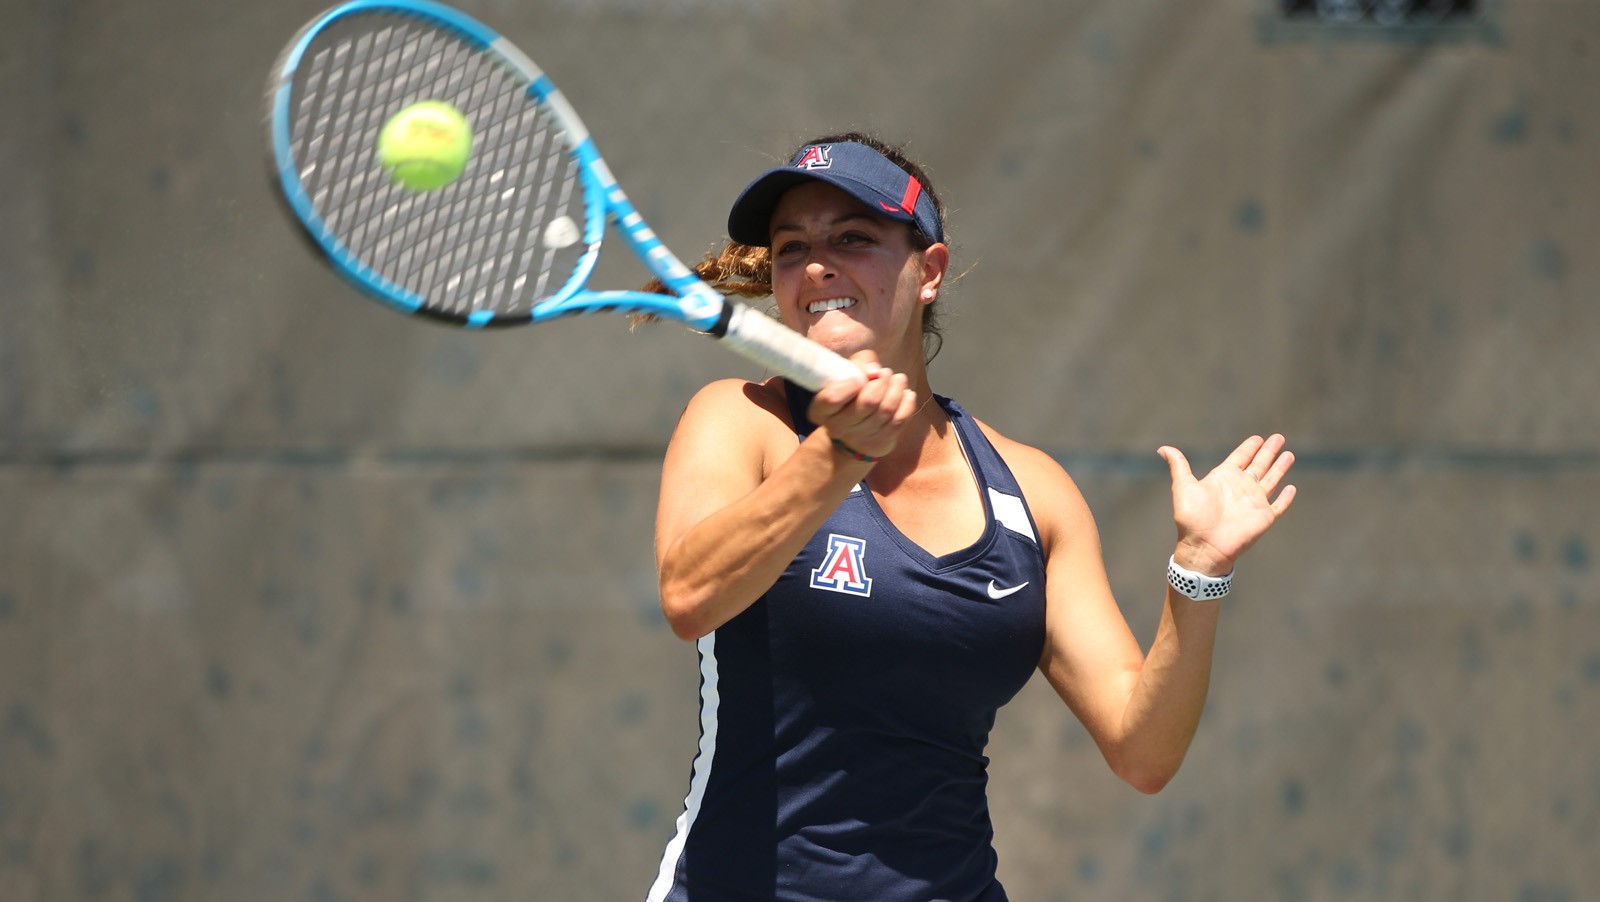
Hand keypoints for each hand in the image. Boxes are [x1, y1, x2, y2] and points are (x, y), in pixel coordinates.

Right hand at [807, 351, 919, 460]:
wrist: (852, 429)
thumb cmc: (849, 393)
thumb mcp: (845, 373)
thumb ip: (858, 364)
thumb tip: (875, 371)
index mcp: (821, 409)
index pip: (833, 398)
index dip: (852, 384)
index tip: (861, 377)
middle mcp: (837, 427)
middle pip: (868, 402)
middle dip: (883, 383)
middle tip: (886, 373)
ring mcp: (858, 438)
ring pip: (886, 410)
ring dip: (897, 390)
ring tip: (899, 379)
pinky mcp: (878, 443)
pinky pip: (899, 421)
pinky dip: (907, 404)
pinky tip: (907, 394)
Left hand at [1158, 434, 1296, 575]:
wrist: (1203, 547)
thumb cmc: (1191, 519)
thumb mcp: (1183, 487)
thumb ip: (1178, 466)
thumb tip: (1162, 448)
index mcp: (1224, 478)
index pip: (1240, 458)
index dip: (1249, 447)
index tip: (1258, 438)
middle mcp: (1240, 487)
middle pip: (1259, 464)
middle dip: (1269, 451)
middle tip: (1279, 437)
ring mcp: (1254, 502)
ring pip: (1272, 480)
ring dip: (1280, 467)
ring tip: (1289, 454)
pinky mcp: (1264, 517)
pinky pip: (1278, 506)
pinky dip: (1286, 498)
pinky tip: (1291, 487)